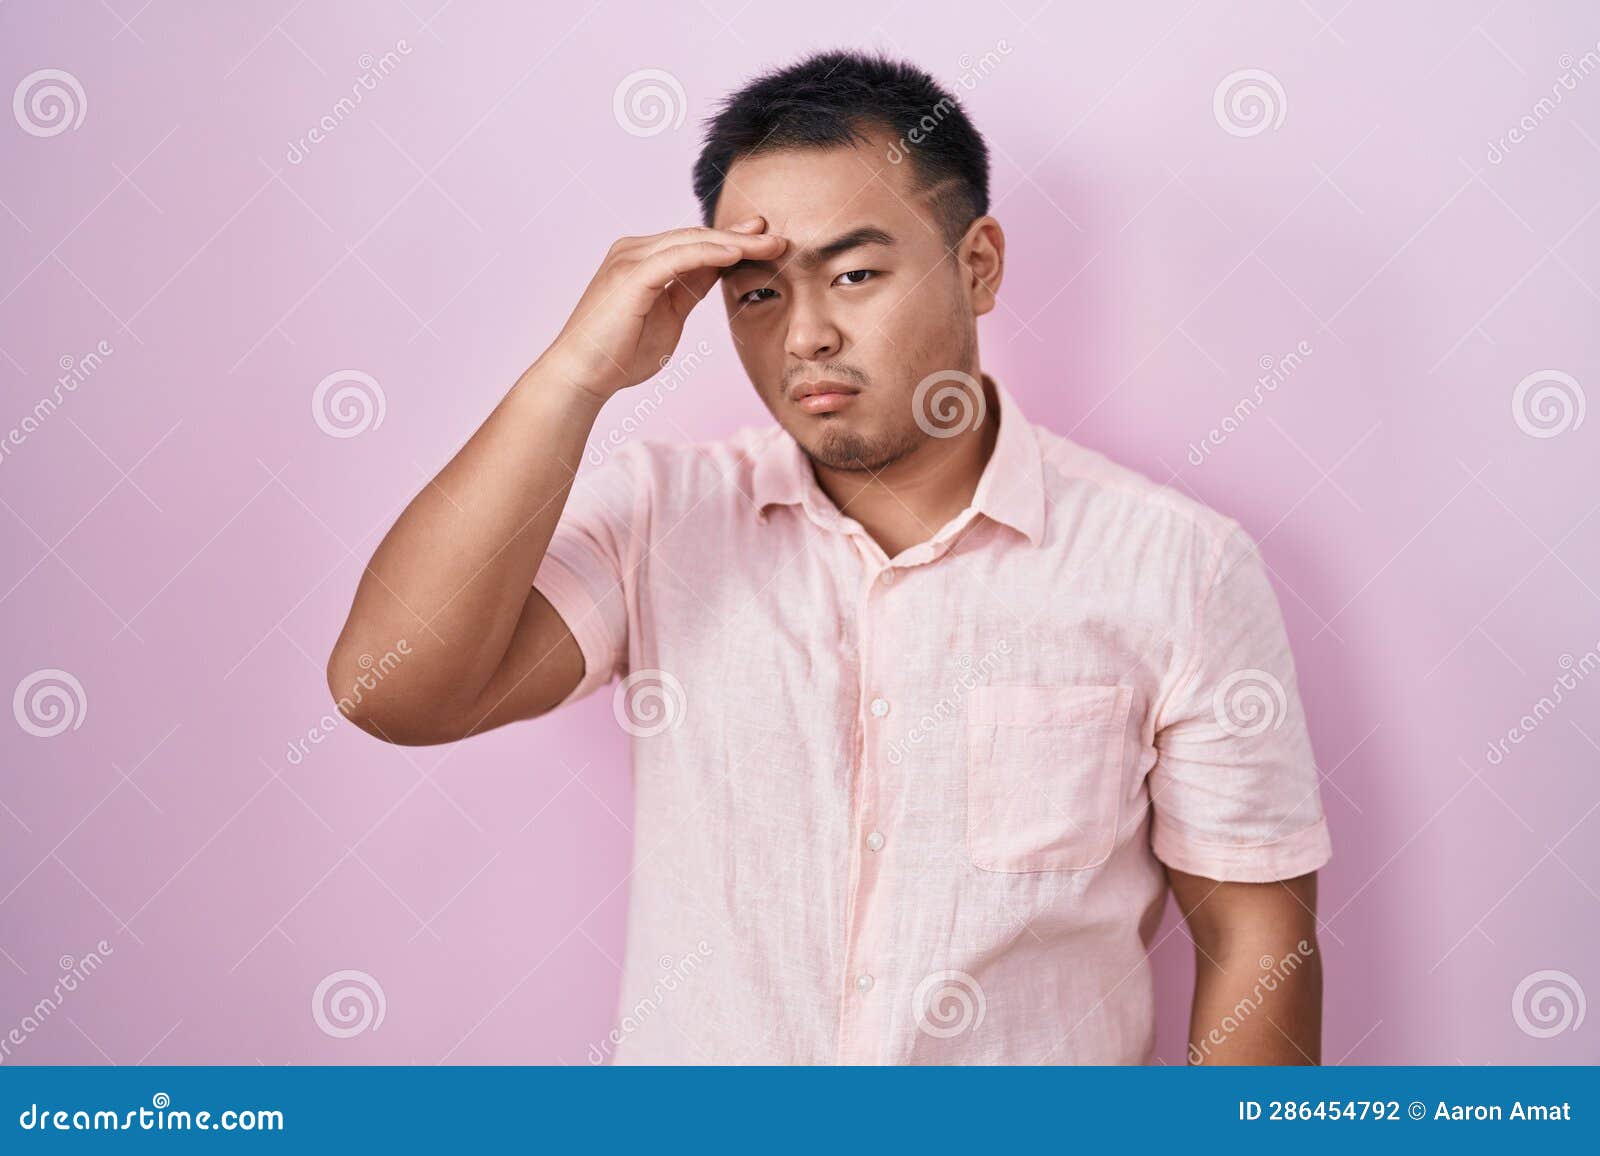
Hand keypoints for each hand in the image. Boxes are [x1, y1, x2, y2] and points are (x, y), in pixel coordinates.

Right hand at [537, 217, 784, 399]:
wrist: (582, 376)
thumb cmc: (620, 353)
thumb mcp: (669, 315)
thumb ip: (691, 289)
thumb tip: (719, 269)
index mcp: (641, 259)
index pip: (694, 243)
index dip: (731, 240)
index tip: (767, 241)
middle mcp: (633, 251)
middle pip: (696, 236)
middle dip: (740, 237)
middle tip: (778, 238)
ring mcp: (629, 259)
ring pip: (691, 242)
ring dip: (734, 242)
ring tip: (770, 245)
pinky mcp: (630, 275)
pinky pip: (678, 257)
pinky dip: (710, 253)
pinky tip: (738, 253)